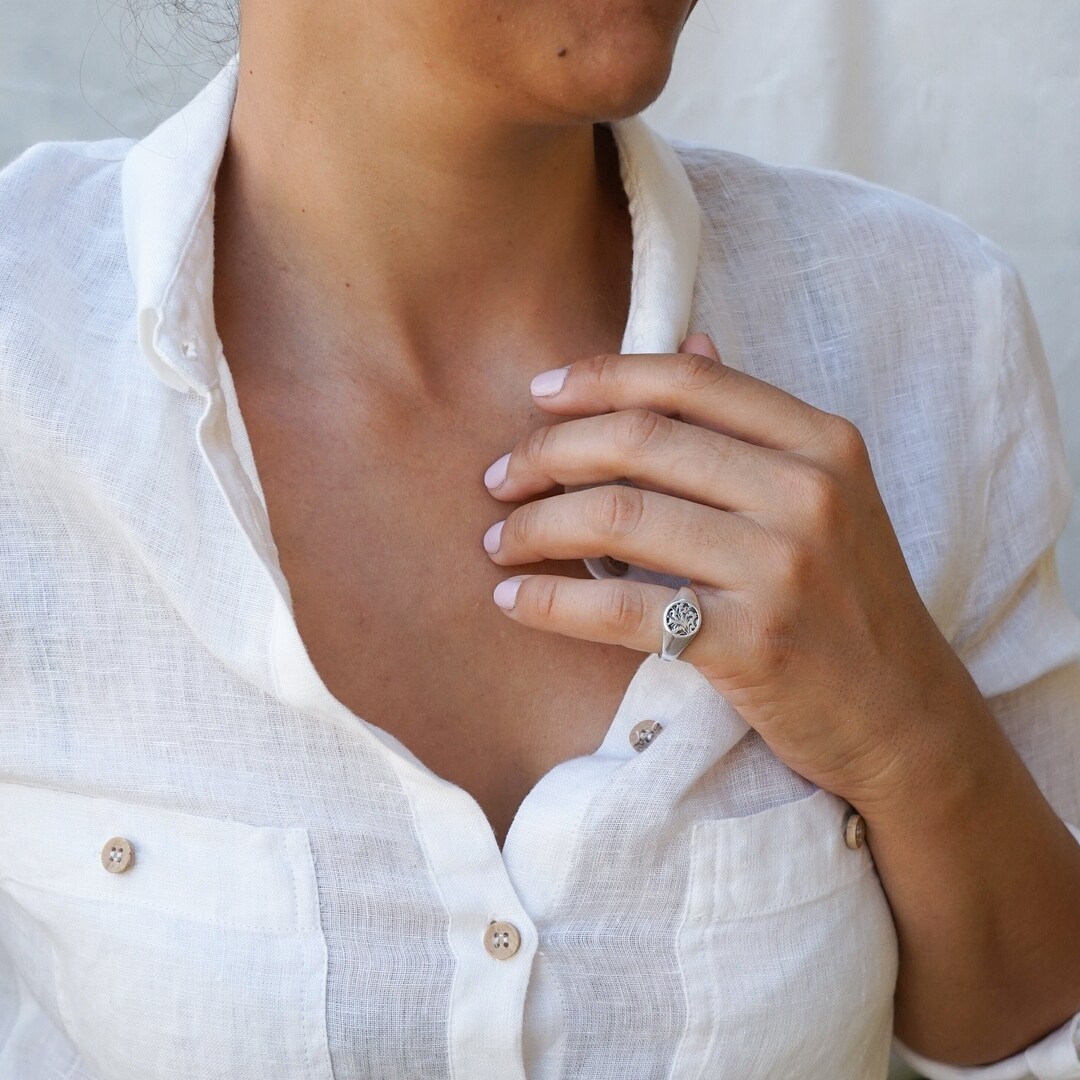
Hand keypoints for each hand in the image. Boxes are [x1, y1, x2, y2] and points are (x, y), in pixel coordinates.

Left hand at [481, 333, 990, 807]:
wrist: (904, 716)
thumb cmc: (848, 602)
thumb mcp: (826, 496)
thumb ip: (753, 422)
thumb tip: (689, 344)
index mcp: (822, 443)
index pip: (686, 382)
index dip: (599, 379)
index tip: (538, 397)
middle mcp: (808, 492)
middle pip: (639, 442)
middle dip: (547, 454)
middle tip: (500, 480)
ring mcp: (784, 568)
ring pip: (619, 517)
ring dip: (536, 527)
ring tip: (499, 541)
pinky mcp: (754, 644)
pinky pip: (622, 610)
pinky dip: (552, 601)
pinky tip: (514, 601)